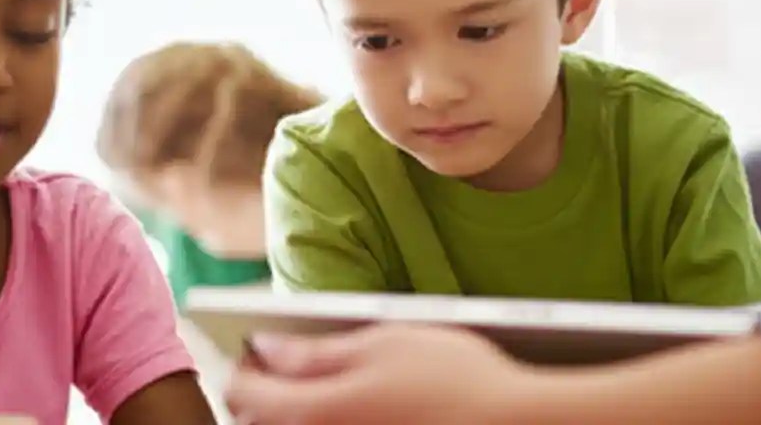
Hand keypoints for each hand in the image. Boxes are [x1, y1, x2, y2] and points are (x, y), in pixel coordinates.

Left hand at [225, 324, 531, 424]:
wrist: (518, 424)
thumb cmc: (456, 378)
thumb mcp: (382, 345)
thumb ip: (315, 353)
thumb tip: (266, 348)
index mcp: (317, 409)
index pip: (242, 391)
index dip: (242, 364)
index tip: (255, 347)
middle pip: (261, 424)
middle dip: (264, 395)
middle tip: (286, 368)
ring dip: (299, 413)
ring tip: (325, 391)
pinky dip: (335, 421)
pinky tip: (359, 410)